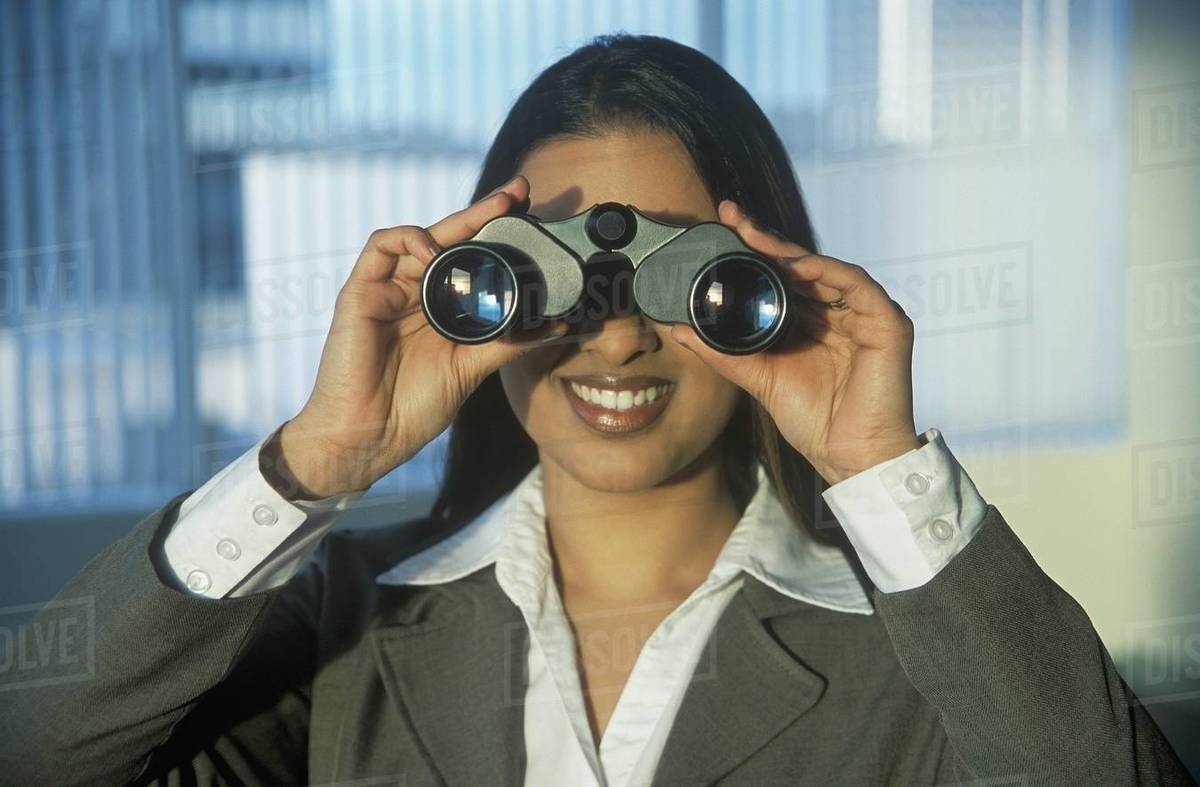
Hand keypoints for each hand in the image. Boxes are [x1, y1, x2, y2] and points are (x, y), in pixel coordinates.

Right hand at [272, 175, 564, 498]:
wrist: (371, 437)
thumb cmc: (414, 407)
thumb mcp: (472, 368)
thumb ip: (509, 343)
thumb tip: (556, 326)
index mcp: (439, 309)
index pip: (470, 259)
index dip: (496, 233)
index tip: (529, 212)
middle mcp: (413, 293)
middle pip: (449, 239)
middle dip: (484, 211)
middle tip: (520, 191)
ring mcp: (386, 290)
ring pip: (417, 236)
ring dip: (451, 226)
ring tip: (481, 230)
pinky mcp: (360, 292)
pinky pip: (380, 246)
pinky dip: (409, 239)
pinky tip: (432, 251)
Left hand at [669, 200, 920, 485]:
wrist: (849, 458)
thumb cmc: (814, 421)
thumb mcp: (759, 377)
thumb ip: (722, 352)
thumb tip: (680, 329)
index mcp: (813, 322)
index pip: (783, 276)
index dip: (755, 250)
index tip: (723, 225)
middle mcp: (840, 312)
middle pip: (802, 265)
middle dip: (766, 239)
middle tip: (732, 216)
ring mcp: (865, 315)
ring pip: (827, 268)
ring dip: (791, 251)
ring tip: (755, 238)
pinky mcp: (888, 324)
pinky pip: (857, 285)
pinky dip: (827, 272)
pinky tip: (799, 265)